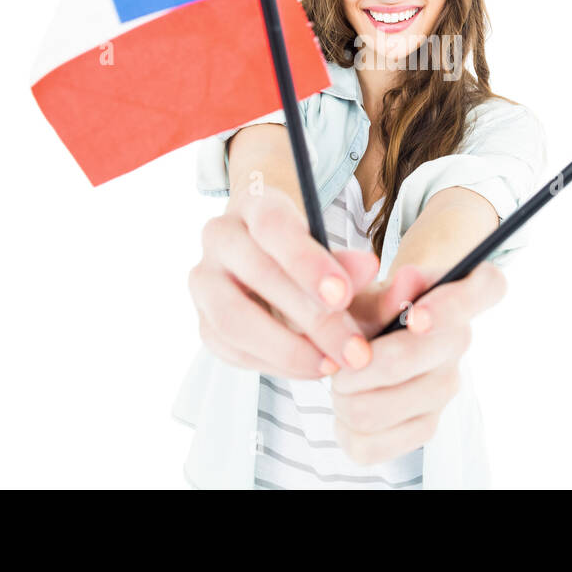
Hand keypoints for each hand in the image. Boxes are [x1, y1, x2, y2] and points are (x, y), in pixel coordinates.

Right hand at [189, 184, 380, 378]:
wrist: (283, 279)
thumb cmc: (315, 266)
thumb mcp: (340, 263)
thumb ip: (355, 270)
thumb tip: (368, 266)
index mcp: (256, 204)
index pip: (273, 225)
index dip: (306, 261)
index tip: (341, 296)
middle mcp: (221, 236)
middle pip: (257, 273)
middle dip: (311, 318)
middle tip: (354, 350)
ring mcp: (204, 279)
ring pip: (232, 318)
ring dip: (287, 349)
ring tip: (330, 364)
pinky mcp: (203, 321)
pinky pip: (230, 348)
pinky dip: (273, 364)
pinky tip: (310, 367)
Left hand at [330, 261, 506, 464]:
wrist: (363, 341)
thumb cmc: (369, 308)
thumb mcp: (369, 288)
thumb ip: (382, 291)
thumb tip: (407, 281)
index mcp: (459, 291)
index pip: (488, 288)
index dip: (451, 307)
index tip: (416, 318)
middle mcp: (459, 339)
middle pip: (406, 358)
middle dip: (354, 364)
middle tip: (337, 363)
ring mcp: (445, 387)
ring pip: (379, 408)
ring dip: (344, 399)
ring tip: (341, 384)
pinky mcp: (425, 427)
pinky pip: (373, 446)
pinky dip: (346, 432)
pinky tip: (347, 413)